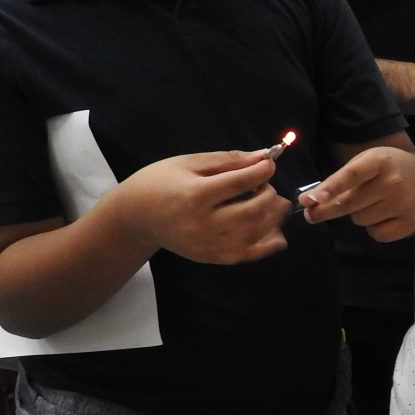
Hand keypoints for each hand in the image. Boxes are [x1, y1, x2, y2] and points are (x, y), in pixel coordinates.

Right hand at [114, 149, 287, 263]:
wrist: (136, 217)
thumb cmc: (159, 183)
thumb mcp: (189, 163)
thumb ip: (228, 160)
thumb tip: (262, 156)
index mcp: (195, 195)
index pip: (240, 182)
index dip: (262, 171)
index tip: (269, 164)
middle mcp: (202, 223)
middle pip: (252, 211)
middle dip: (269, 195)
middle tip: (268, 185)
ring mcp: (207, 244)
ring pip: (254, 234)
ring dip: (273, 219)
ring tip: (279, 205)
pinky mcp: (209, 257)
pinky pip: (246, 255)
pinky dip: (267, 246)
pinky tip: (279, 236)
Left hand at [300, 145, 414, 240]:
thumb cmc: (386, 170)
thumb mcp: (365, 163)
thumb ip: (338, 180)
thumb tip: (309, 203)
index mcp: (379, 161)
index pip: (350, 175)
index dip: (329, 188)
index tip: (309, 200)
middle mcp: (393, 182)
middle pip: (348, 204)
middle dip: (325, 210)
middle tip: (311, 214)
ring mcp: (403, 204)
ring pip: (359, 220)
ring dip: (357, 215)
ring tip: (373, 203)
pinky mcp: (410, 223)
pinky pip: (375, 234)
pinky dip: (373, 228)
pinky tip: (384, 215)